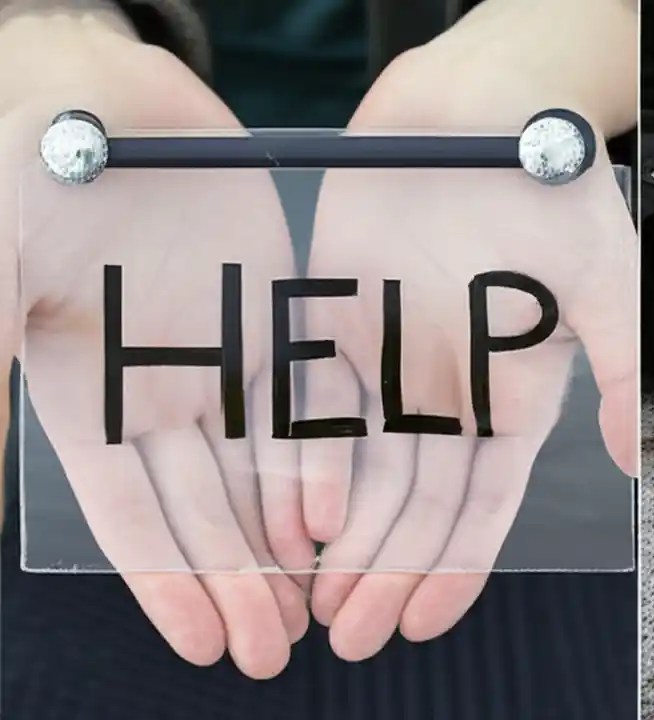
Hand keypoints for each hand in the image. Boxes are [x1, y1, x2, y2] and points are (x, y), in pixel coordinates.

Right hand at [0, 17, 311, 677]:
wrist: (99, 94)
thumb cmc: (24, 176)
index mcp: (84, 395)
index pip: (128, 514)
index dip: (165, 582)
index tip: (204, 645)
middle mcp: (157, 387)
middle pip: (204, 507)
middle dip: (237, 582)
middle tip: (275, 654)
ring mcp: (218, 351)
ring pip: (259, 465)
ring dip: (284, 538)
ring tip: (314, 607)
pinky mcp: (270, 311)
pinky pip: (305, 396)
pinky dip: (321, 455)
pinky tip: (338, 516)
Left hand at [301, 43, 637, 659]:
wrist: (474, 118)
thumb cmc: (548, 200)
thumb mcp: (603, 287)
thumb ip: (623, 375)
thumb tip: (638, 466)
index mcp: (513, 405)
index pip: (480, 507)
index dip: (453, 569)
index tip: (418, 624)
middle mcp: (448, 401)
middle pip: (414, 508)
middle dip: (385, 575)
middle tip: (349, 638)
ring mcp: (389, 369)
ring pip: (359, 476)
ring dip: (338, 542)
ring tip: (308, 604)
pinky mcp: (332, 332)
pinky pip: (310, 414)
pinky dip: (298, 469)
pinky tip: (285, 521)